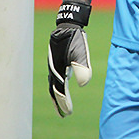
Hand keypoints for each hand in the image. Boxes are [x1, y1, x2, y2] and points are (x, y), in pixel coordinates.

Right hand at [47, 0, 92, 116]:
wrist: (68, 24)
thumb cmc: (74, 38)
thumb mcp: (80, 51)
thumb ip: (82, 66)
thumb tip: (84, 84)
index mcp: (57, 69)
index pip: (59, 90)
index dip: (63, 103)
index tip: (68, 114)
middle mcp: (54, 68)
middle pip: (54, 89)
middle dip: (59, 102)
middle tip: (63, 114)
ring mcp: (55, 63)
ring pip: (54, 83)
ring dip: (57, 94)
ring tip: (61, 103)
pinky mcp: (58, 59)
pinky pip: (56, 75)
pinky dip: (58, 83)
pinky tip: (63, 82)